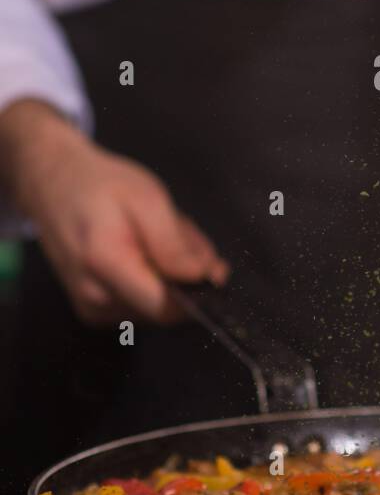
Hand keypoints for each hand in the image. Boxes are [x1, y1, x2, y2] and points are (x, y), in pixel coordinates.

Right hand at [0, 100, 227, 322]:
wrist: (52, 184)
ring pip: (157, 305)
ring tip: (157, 236)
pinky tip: (143, 249)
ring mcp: (92, 308)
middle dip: (185, 275)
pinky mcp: (94, 310)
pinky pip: (140, 303)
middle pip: (166, 306)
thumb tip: (202, 276)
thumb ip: (174, 243)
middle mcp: (95, 297)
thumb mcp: (147, 198)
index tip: (212, 267)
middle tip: (180, 234)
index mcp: (105, 265)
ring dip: (170, 274)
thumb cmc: (98, 185)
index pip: (165, 307)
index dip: (197, 291)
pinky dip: (152, 278)